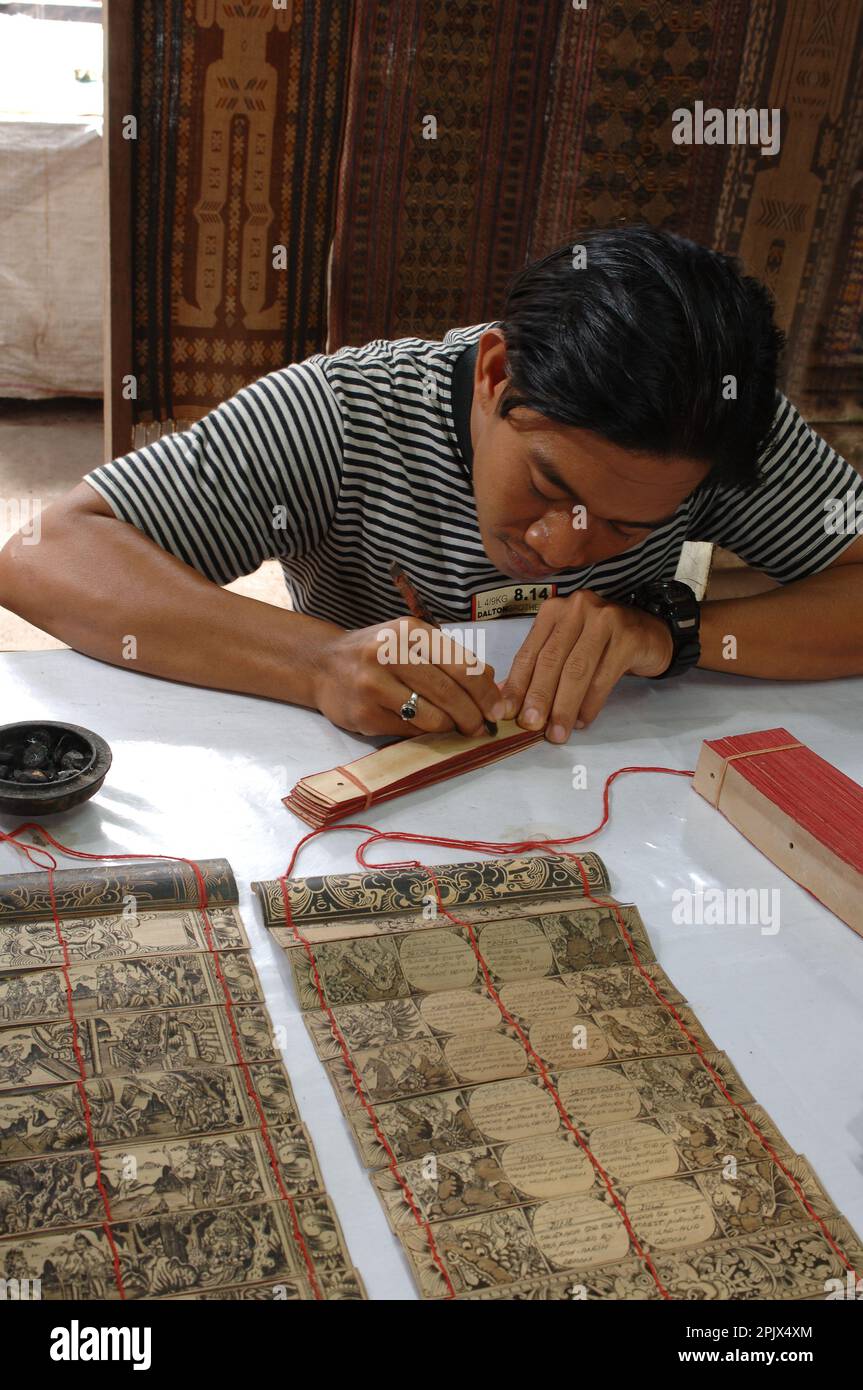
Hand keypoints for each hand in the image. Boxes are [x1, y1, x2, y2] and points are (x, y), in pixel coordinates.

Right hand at [314, 617, 504, 736]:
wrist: (323, 664)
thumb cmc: (377, 653)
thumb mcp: (412, 641)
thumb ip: (450, 657)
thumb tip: (493, 683)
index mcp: (409, 631)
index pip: (461, 665)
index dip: (486, 692)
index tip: (498, 709)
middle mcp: (390, 654)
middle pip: (449, 693)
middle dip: (473, 716)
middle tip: (482, 727)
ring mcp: (374, 685)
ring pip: (432, 717)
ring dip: (450, 727)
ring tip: (454, 727)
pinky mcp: (364, 714)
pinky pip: (409, 731)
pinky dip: (424, 732)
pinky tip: (423, 726)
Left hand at [499, 591, 672, 740]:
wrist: (651, 633)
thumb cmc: (602, 644)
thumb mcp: (568, 648)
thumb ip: (540, 669)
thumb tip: (508, 701)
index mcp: (554, 611)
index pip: (529, 652)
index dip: (517, 685)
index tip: (506, 714)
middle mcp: (577, 609)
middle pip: (551, 660)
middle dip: (539, 697)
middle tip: (530, 726)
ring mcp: (605, 619)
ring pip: (576, 670)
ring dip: (564, 706)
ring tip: (557, 732)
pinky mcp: (628, 636)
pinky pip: (603, 676)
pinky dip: (590, 703)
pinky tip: (583, 720)